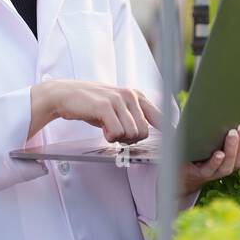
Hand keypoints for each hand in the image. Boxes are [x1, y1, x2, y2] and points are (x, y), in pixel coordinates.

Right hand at [30, 79, 163, 143]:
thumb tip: (148, 133)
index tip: (174, 145)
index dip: (167, 131)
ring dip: (119, 138)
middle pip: (144, 132)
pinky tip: (103, 130)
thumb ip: (134, 117)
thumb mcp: (118, 108)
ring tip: (108, 130)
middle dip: (131, 139)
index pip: (160, 116)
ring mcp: (118, 99)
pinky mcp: (105, 106)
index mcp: (137, 96)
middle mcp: (130, 95)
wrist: (65, 95)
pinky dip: (109, 137)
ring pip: (131, 133)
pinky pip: (116, 132)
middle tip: (117, 134)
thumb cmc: (92, 105)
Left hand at [180, 124, 239, 197]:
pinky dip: (216, 162)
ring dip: (231, 150)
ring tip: (232, 134)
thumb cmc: (195, 153)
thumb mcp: (210, 143)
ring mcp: (211, 172)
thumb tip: (228, 113)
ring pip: (226, 166)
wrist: (175, 172)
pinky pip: (209, 169)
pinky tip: (219, 154)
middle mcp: (222, 169)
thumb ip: (221, 134)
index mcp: (228, 162)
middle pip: (238, 161)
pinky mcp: (198, 172)